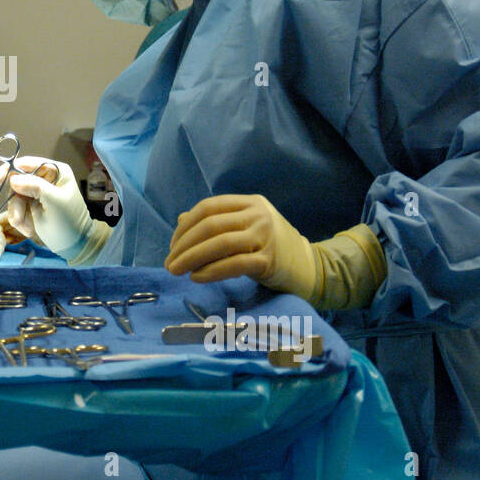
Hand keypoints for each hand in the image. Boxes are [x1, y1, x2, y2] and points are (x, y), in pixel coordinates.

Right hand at [0, 157, 88, 257]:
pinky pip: (16, 208)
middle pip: (16, 181)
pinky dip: (20, 220)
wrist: (75, 246)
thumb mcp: (54, 202)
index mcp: (55, 171)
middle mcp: (45, 179)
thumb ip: (34, 186)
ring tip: (27, 228)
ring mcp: (37, 193)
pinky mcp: (31, 206)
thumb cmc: (70, 222)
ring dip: (17, 214)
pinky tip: (29, 229)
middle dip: (15, 202)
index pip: (27, 164)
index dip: (9, 170)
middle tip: (18, 219)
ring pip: (14, 197)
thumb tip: (13, 178)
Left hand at [166, 194, 315, 294]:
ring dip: (192, 258)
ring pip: (220, 243)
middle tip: (169, 263)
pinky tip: (197, 277)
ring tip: (177, 271)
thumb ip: (217, 222)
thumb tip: (182, 221)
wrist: (310, 268)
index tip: (172, 246)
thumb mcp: (245, 228)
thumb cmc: (272, 248)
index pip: (208, 207)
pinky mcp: (269, 260)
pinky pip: (234, 264)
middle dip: (184, 244)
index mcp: (249, 203)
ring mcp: (266, 236)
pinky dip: (211, 271)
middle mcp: (258, 215)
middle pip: (211, 224)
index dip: (185, 227)